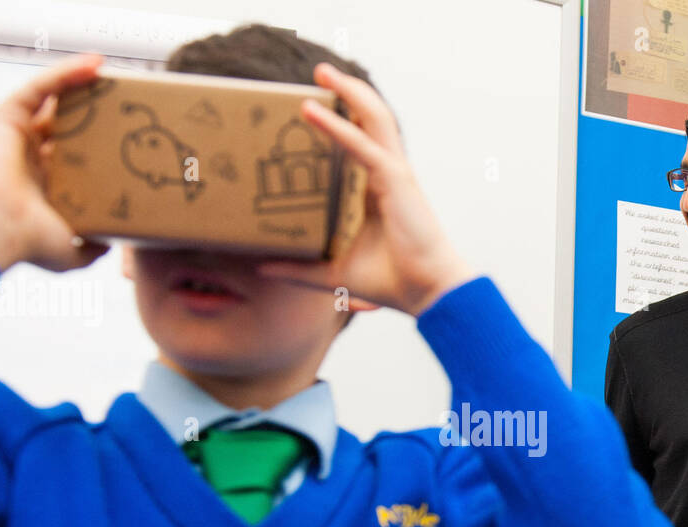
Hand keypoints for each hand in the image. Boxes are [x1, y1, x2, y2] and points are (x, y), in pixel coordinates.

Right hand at [0, 54, 109, 273]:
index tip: (127, 138)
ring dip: (81, 84)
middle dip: (93, 111)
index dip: (97, 144)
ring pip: (52, 100)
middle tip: (126, 103)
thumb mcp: (70, 254)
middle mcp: (28, 157)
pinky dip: (65, 72)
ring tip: (113, 75)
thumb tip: (109, 245)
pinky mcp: (7, 117)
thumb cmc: (26, 244)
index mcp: (42, 185)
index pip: (73, 156)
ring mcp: (16, 135)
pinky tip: (94, 64)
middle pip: (65, 124)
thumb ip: (89, 249)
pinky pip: (40, 86)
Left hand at [257, 63, 477, 315]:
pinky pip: (363, 146)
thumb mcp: (331, 273)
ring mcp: (394, 173)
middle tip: (318, 74)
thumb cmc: (389, 281)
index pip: (359, 143)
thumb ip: (298, 267)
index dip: (340, 121)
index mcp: (376, 190)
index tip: (313, 105)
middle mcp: (387, 174)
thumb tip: (262, 266)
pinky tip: (313, 112)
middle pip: (369, 120)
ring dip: (349, 92)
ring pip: (374, 118)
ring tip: (323, 73)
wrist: (426, 292)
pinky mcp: (396, 180)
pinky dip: (338, 128)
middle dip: (347, 93)